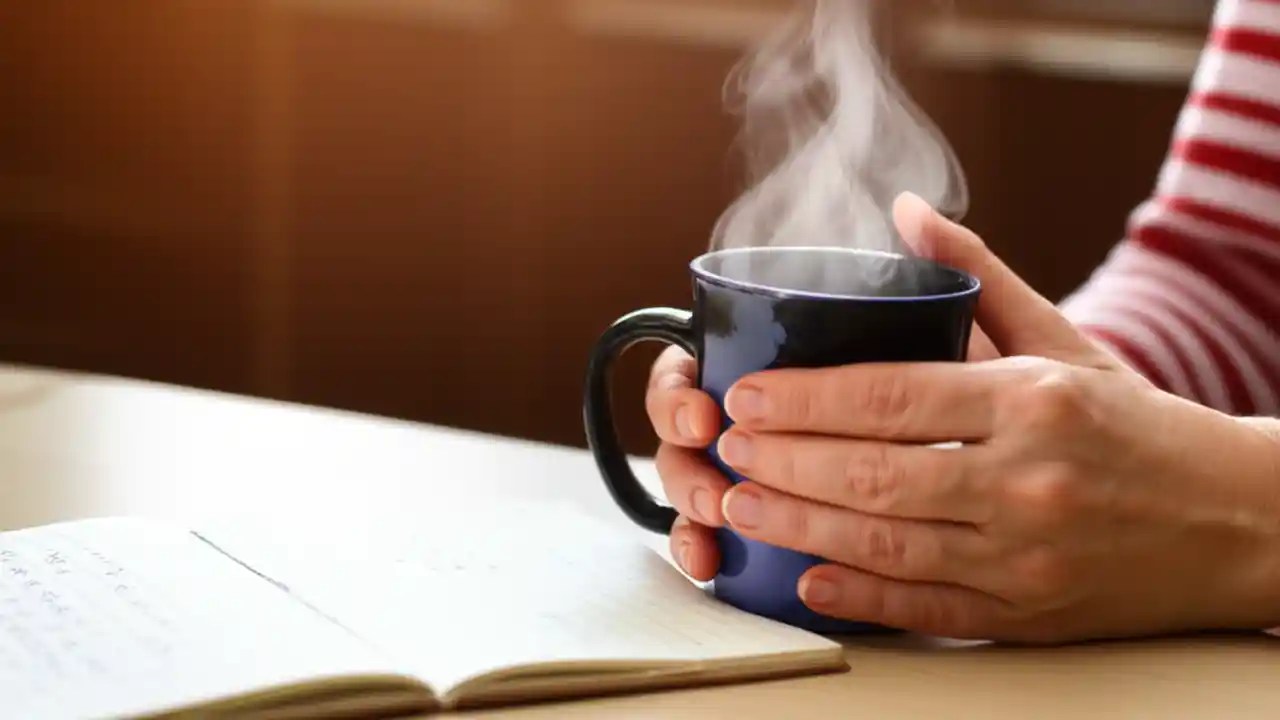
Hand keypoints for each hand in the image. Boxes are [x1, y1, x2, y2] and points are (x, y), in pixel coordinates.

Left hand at [710, 193, 1279, 641]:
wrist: (1239, 523)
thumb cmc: (1139, 427)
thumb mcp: (1065, 342)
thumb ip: (979, 279)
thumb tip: (907, 211)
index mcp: (1032, 402)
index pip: (891, 396)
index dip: (805, 399)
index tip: (747, 396)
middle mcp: (1028, 481)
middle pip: (873, 474)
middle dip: (783, 464)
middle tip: (726, 451)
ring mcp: (1026, 557)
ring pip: (887, 546)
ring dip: (799, 528)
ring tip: (738, 507)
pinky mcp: (1028, 615)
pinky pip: (929, 610)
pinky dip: (861, 600)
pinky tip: (808, 582)